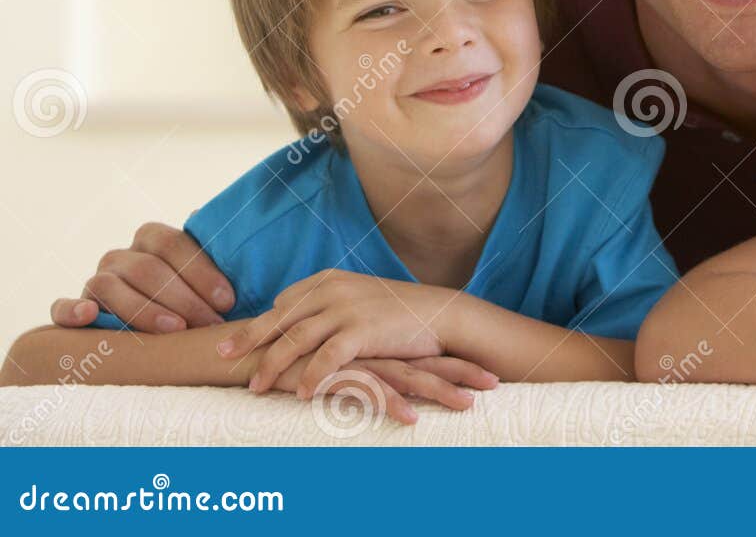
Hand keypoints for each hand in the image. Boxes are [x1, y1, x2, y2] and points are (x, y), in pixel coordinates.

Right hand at [51, 222, 235, 332]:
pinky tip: (90, 315)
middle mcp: (121, 256)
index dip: (201, 271)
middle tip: (210, 324)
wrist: (153, 323)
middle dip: (184, 298)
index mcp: (152, 238)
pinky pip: (62, 307)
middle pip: (148, 269)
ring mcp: (95, 281)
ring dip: (145, 309)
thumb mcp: (203, 276)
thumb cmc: (189, 298)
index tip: (227, 301)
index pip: (174, 243)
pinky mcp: (74, 308)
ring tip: (175, 329)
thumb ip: (214, 257)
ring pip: (111, 287)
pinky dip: (72, 310)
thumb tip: (224, 229)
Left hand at [216, 269, 456, 396]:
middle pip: (279, 316)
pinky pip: (328, 356)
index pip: (284, 302)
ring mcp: (348, 308)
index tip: (237, 341)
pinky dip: (312, 376)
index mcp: (330, 279)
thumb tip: (300, 323)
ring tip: (255, 387)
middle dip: (247, 338)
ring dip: (272, 364)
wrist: (441, 314)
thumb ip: (330, 306)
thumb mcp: (360, 299)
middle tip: (220, 356)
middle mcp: (334, 289)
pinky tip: (301, 394)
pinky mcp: (364, 330)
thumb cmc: (400, 312)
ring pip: (296, 337)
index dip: (261, 324)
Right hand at [262, 354, 497, 425]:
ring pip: (406, 375)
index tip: (494, 373)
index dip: (460, 360)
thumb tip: (394, 382)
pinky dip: (391, 405)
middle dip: (463, 372)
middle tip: (496, 384)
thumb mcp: (342, 362)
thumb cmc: (300, 359)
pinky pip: (368, 390)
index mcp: (379, 344)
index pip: (428, 352)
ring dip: (439, 391)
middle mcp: (374, 348)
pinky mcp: (335, 371)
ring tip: (467, 405)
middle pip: (427, 360)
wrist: (254, 349)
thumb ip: (368, 367)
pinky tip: (411, 418)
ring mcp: (357, 358)